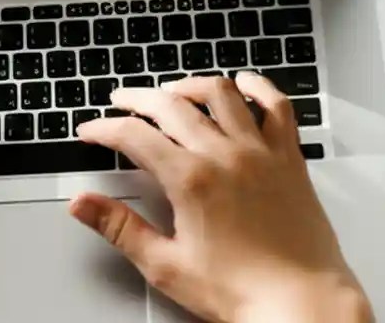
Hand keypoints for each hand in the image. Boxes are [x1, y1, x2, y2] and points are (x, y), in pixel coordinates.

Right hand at [69, 71, 371, 322]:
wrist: (301, 303)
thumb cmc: (240, 291)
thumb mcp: (166, 266)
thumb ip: (121, 228)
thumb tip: (83, 204)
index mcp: (191, 180)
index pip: (134, 135)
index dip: (104, 128)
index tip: (91, 130)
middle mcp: (225, 155)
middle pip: (171, 105)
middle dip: (138, 99)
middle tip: (121, 102)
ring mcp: (260, 151)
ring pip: (220, 94)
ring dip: (189, 86)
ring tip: (172, 91)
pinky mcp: (289, 158)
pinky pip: (276, 106)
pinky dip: (258, 87)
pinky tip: (243, 84)